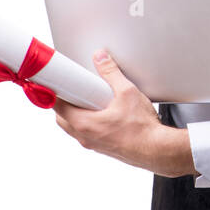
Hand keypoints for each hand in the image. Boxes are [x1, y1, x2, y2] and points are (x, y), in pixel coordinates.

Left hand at [53, 49, 196, 177]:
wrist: (157, 150)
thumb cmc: (142, 128)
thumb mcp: (127, 92)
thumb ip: (111, 73)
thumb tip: (101, 59)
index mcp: (84, 124)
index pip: (57, 107)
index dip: (53, 92)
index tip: (52, 83)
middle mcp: (85, 136)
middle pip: (62, 118)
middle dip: (63, 102)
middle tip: (71, 88)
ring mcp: (93, 144)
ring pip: (73, 127)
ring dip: (75, 113)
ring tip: (88, 99)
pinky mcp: (102, 148)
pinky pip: (86, 133)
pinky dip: (87, 122)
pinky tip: (101, 113)